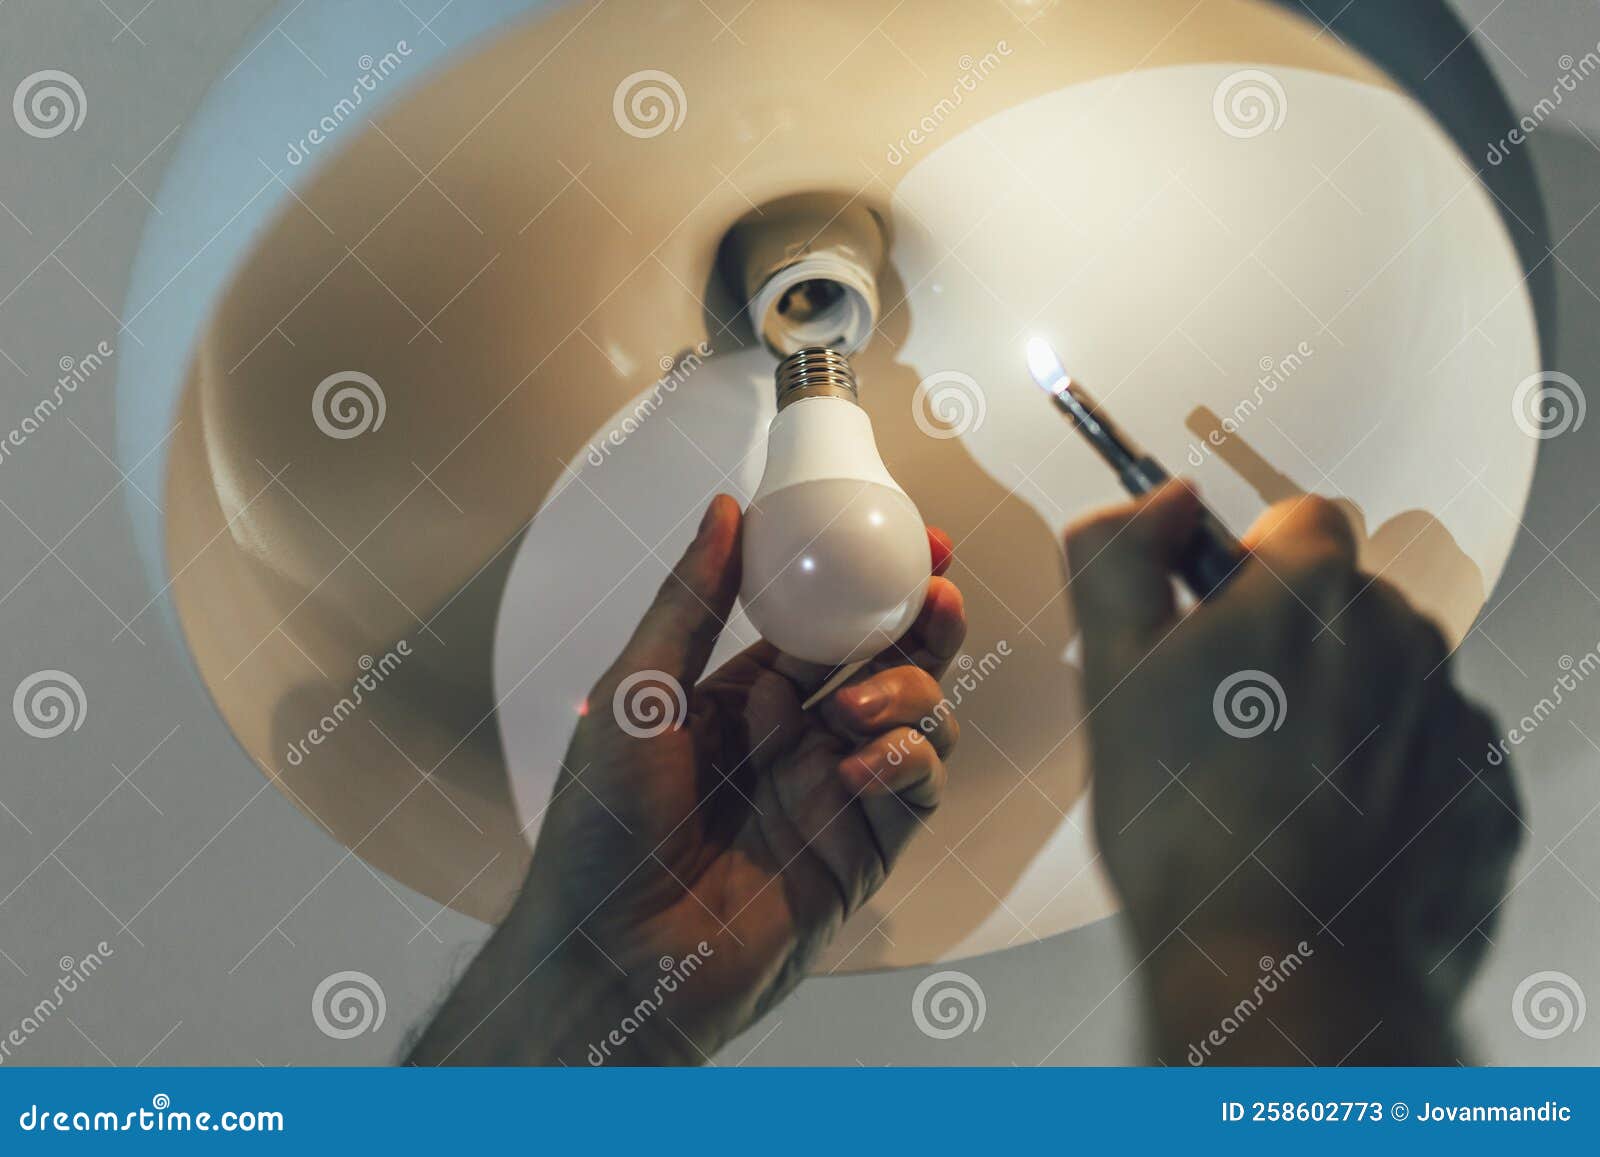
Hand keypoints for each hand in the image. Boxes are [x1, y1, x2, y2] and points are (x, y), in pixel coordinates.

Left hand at [410, 495, 966, 1064]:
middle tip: (937, 591)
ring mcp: (835, 795)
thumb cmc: (601, 828)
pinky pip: (915, 790)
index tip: (912, 538)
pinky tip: (859, 764)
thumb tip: (725, 511)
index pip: (828, 623)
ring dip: (906, 692)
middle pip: (889, 661)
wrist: (610, 954)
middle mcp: (799, 740)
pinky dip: (905, 762)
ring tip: (856, 705)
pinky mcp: (862, 853)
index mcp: (744, 697)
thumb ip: (689, 601)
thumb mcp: (635, 693)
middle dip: (923, 622)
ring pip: (917, 719)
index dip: (872, 579)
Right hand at [1065, 482, 1521, 1064]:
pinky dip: (1389, 784)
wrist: (1283, 972)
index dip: (1245, 572)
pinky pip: (1432, 761)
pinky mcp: (1487, 800)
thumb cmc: (1188, 827)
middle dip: (1293, 645)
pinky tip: (1331, 837)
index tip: (1212, 630)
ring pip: (1390, 682)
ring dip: (1341, 713)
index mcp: (1314, 590)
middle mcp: (1406, 639)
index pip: (1297, 523)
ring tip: (1275, 795)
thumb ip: (1121, 555)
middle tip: (1226, 728)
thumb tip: (1162, 500)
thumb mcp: (1110, 673)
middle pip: (1346, 605)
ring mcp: (1456, 722)